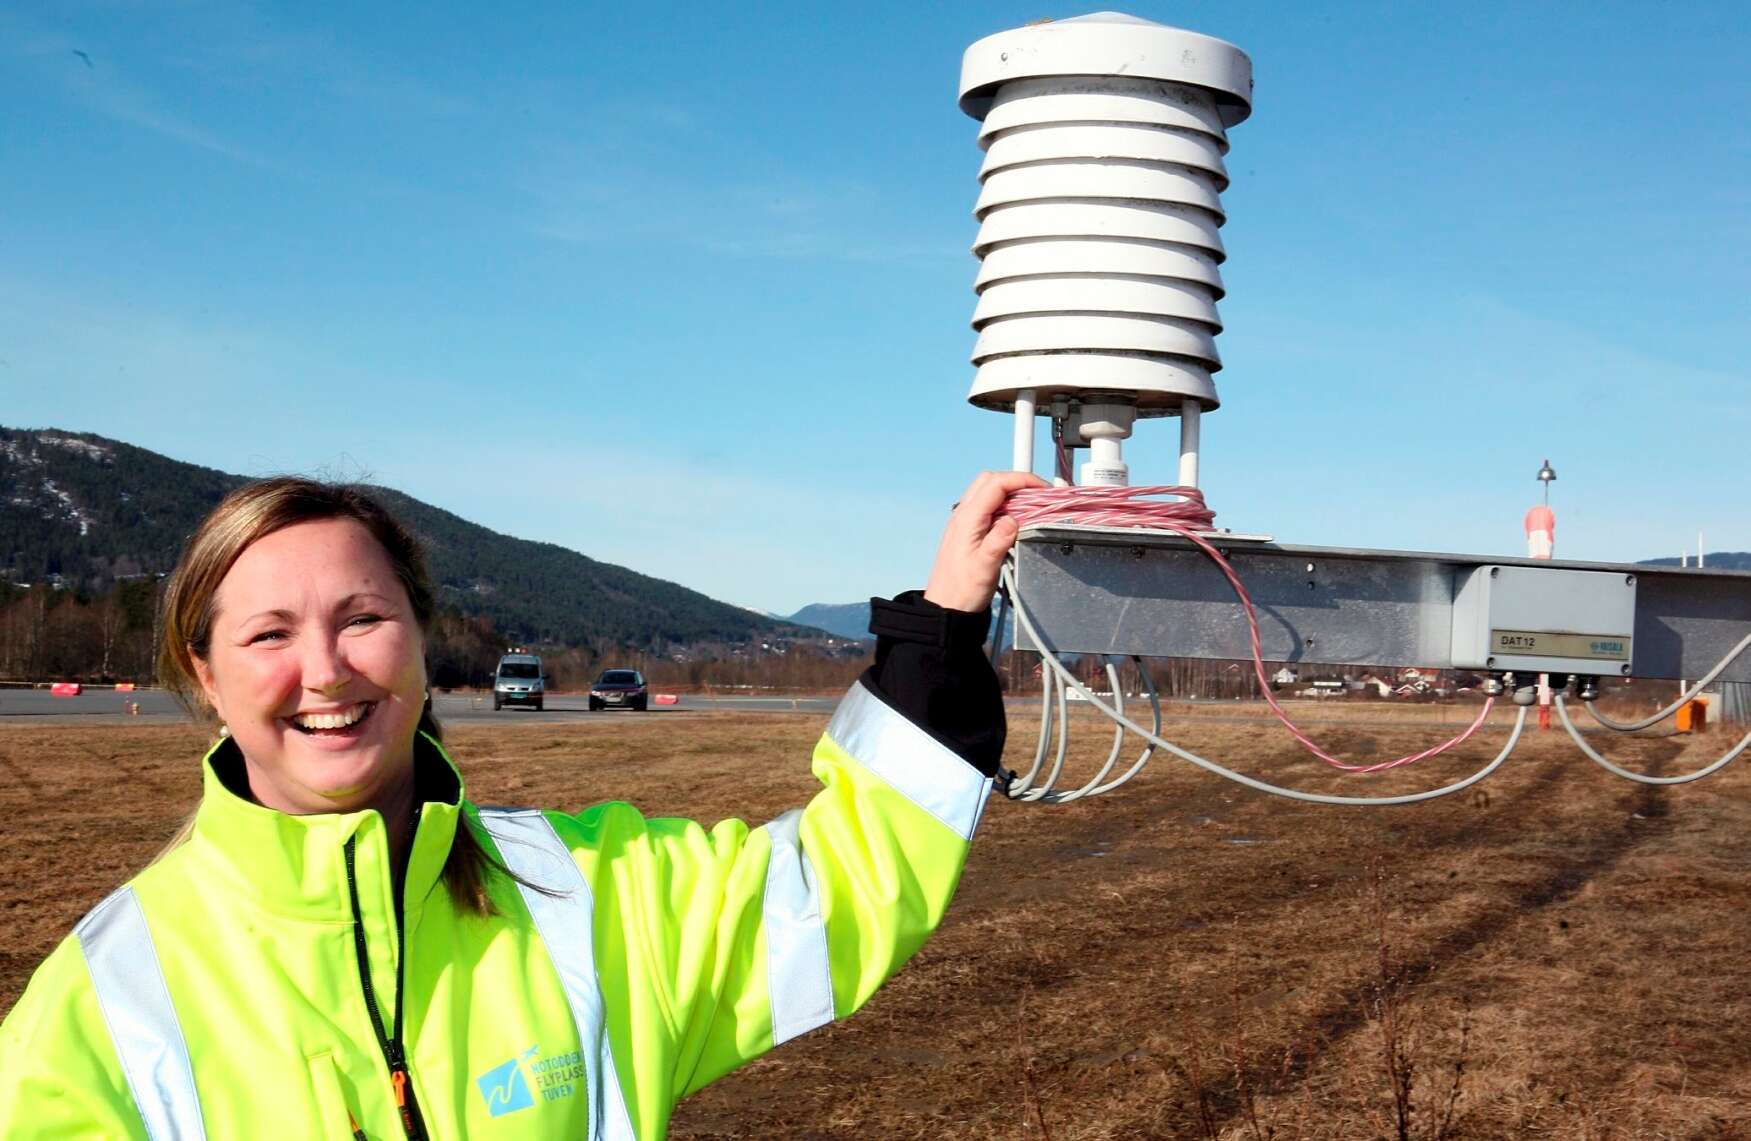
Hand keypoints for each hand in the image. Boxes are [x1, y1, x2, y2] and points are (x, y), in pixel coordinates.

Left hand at [923, 471, 1046, 611]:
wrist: (946, 607)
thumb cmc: (962, 591)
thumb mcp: (984, 567)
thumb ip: (998, 540)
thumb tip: (1013, 520)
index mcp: (967, 519)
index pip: (995, 484)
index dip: (1022, 480)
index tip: (1042, 488)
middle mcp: (963, 515)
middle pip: (990, 481)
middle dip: (1016, 481)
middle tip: (1038, 494)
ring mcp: (964, 522)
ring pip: (987, 492)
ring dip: (1010, 492)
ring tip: (1032, 505)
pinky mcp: (968, 531)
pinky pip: (986, 507)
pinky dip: (1004, 505)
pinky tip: (1016, 519)